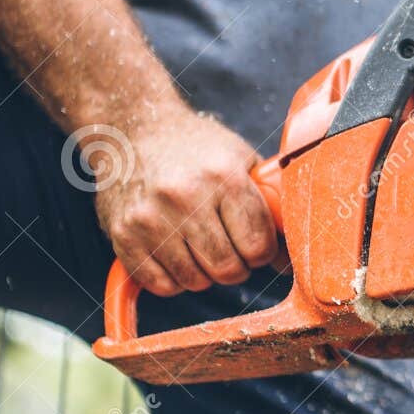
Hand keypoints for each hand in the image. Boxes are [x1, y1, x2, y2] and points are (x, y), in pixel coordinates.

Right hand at [87, 107, 278, 297]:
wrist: (130, 129)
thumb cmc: (193, 147)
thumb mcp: (239, 158)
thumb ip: (268, 202)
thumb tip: (289, 254)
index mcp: (223, 176)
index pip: (257, 245)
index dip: (264, 254)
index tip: (258, 248)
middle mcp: (185, 196)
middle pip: (228, 269)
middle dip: (237, 268)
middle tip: (232, 251)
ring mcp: (150, 217)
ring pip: (195, 281)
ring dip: (205, 274)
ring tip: (202, 248)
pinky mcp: (124, 234)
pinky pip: (161, 284)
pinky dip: (174, 279)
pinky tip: (177, 254)